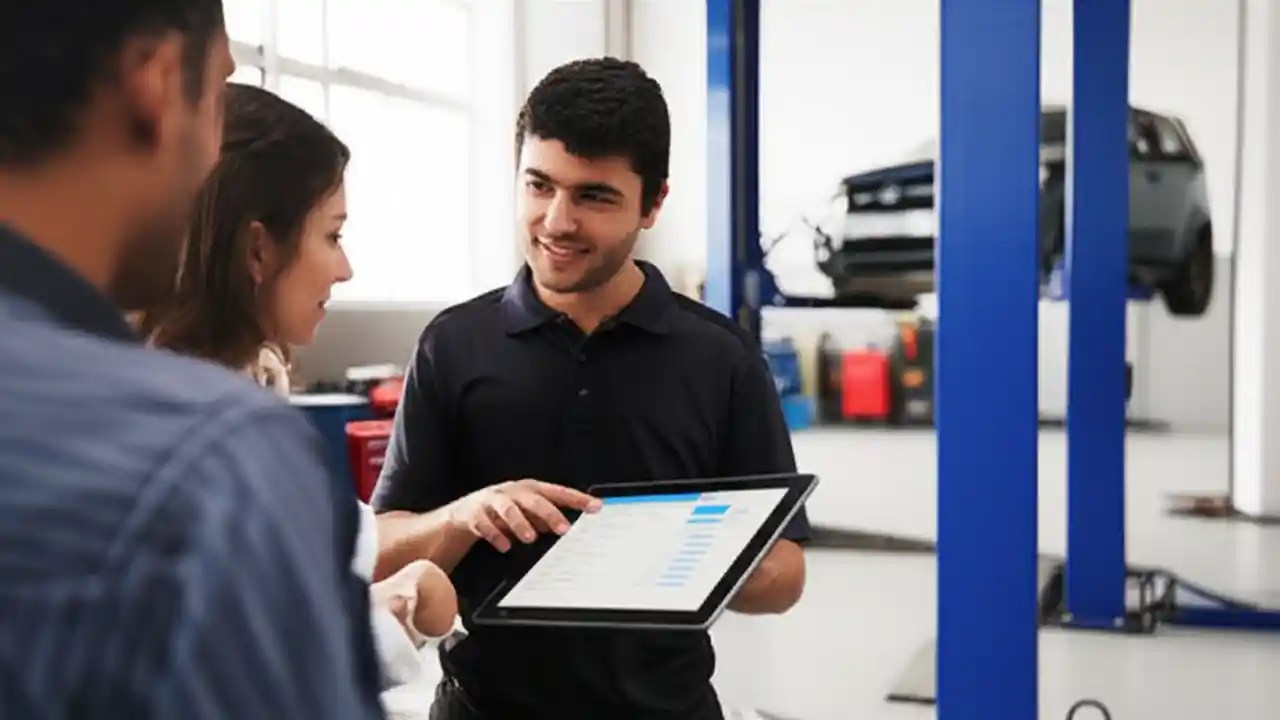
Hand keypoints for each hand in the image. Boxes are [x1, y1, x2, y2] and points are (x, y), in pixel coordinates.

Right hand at [448, 479, 601, 552]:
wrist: (466, 511)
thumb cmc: (504, 510)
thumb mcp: (528, 512)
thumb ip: (547, 518)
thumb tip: (570, 526)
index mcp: (530, 489)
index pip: (558, 492)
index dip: (577, 499)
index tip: (595, 507)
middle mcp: (513, 492)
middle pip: (534, 500)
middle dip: (550, 514)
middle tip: (564, 529)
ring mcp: (493, 501)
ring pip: (508, 510)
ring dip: (520, 524)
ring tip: (530, 537)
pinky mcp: (476, 513)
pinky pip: (486, 524)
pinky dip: (496, 535)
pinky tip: (505, 546)